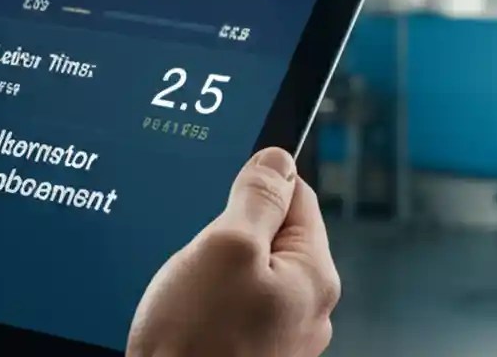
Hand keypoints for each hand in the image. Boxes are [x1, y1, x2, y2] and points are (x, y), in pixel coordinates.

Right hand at [127, 147, 339, 356]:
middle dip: (226, 232)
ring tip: (186, 288)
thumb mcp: (225, 247)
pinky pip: (228, 307)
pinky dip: (203, 301)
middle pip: (267, 235)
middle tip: (196, 250)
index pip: (296, 197)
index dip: (253, 186)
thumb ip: (256, 198)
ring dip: (210, 269)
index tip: (221, 192)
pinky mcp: (247, 352)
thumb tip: (277, 159)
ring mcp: (277, 336)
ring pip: (242, 273)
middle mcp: (305, 309)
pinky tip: (183, 313)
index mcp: (313, 275)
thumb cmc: (195, 343)